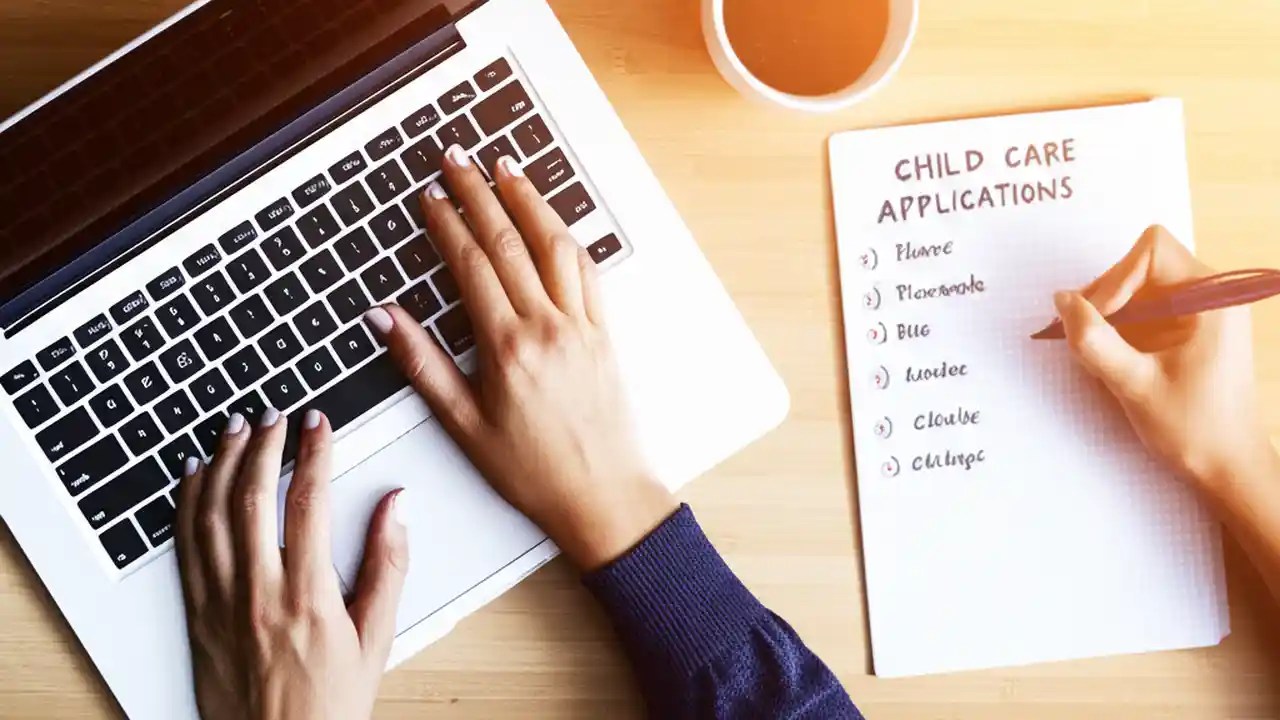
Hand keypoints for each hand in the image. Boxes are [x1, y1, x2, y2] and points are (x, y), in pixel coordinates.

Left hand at [175, 409, 407, 719]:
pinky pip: (185, 546)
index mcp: (309, 597)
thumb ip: (389, 566)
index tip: (318, 424)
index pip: (307, 503)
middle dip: (263, 445)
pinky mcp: (197, 614)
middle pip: (252, 498)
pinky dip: (186, 503)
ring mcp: (221, 602)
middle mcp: (259, 593)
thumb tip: (395, 509)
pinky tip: (193, 477)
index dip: (313, 453)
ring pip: (211, 515)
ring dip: (220, 463)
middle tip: (274, 416)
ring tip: (234, 430)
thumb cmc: (331, 702)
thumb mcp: (378, 636)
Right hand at [365, 146, 676, 570]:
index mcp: (507, 347)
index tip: (431, 195)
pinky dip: (567, 239)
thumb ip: (423, 365)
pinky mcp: (604, 334)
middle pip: (510, 242)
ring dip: (529, 201)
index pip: (471, 265)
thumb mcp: (463, 426)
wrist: (603, 495)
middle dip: (479, 194)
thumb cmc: (532, 470)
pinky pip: (587, 272)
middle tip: (457, 159)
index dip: (448, 224)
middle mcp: (548, 327)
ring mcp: (582, 326)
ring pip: (555, 246)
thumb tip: (385, 317)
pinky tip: (554, 223)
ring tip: (506, 168)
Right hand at [1054, 225, 1276, 492]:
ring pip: (1138, 285)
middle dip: (1107, 297)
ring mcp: (1201, 310)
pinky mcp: (1189, 328)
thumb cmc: (1194, 429)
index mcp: (1213, 299)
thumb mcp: (1134, 385)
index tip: (1096, 319)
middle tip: (1085, 337)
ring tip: (1098, 352)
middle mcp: (1212, 295)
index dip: (1114, 279)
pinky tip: (1113, 358)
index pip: (1152, 251)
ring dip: (1110, 314)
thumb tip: (1063, 301)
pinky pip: (1144, 307)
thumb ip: (1094, 340)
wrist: (1228, 467)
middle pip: (1141, 264)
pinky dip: (1119, 327)